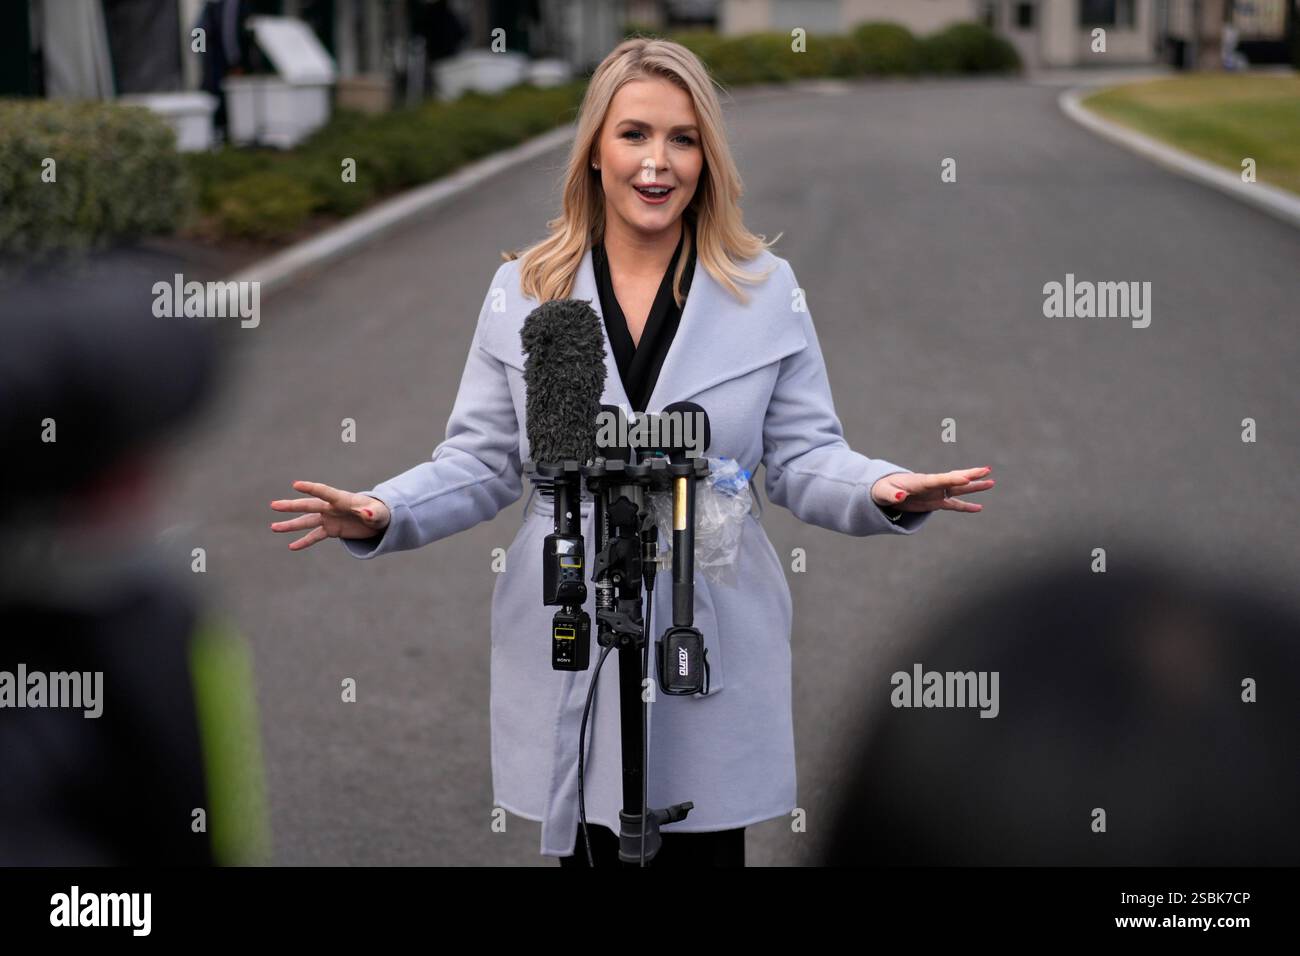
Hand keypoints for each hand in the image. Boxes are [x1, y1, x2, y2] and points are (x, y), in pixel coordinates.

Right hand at [269, 480, 390, 550]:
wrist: (378, 520)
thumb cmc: (380, 513)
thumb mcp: (379, 514)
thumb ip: (372, 513)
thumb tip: (367, 514)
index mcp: (342, 500)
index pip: (325, 492)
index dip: (311, 488)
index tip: (295, 484)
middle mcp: (332, 508)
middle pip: (309, 506)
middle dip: (292, 506)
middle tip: (274, 505)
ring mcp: (329, 518)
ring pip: (306, 521)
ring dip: (291, 524)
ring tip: (274, 527)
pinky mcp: (331, 530)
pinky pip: (314, 536)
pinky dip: (304, 541)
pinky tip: (292, 546)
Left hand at [871, 466, 994, 513]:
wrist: (883, 492)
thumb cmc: (881, 490)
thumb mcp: (883, 493)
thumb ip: (892, 494)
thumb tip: (901, 496)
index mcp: (920, 481)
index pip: (938, 480)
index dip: (951, 479)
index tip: (966, 478)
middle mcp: (931, 486)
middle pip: (954, 479)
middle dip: (970, 475)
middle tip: (987, 470)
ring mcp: (935, 493)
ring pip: (959, 490)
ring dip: (974, 487)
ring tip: (992, 482)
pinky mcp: (935, 502)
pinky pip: (954, 505)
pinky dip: (966, 507)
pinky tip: (979, 508)